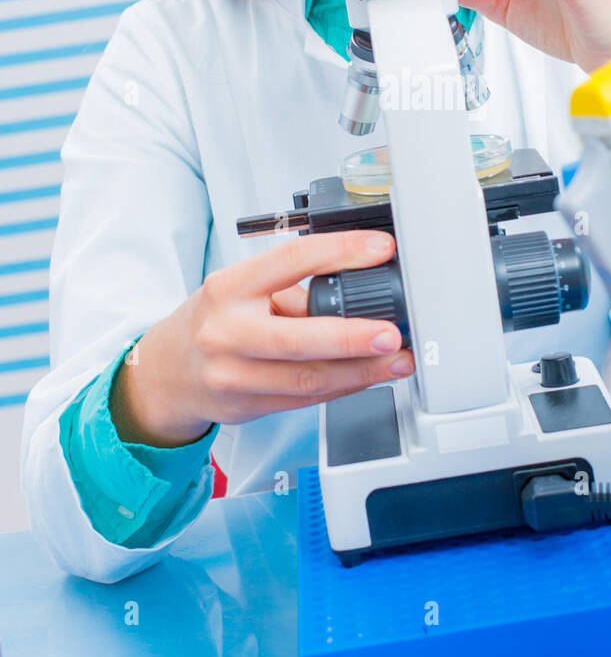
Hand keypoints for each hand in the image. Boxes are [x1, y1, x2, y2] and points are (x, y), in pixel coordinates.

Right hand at [110, 230, 413, 447]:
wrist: (167, 372)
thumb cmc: (212, 321)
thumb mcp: (239, 290)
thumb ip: (290, 291)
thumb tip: (356, 291)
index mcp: (229, 288)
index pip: (291, 260)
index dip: (341, 252)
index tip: (381, 249)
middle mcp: (227, 332)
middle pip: (297, 338)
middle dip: (352, 336)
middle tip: (392, 332)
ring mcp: (234, 375)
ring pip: (307, 378)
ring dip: (362, 371)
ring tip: (397, 360)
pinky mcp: (248, 406)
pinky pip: (306, 398)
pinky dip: (344, 387)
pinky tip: (370, 376)